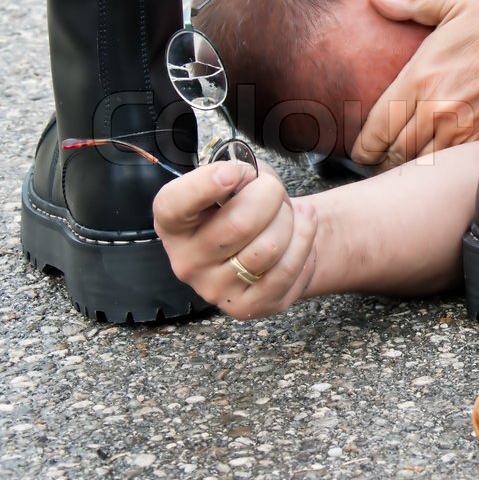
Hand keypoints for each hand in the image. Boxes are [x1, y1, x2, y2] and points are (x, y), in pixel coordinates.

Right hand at [153, 161, 317, 319]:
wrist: (267, 240)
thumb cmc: (245, 204)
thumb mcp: (234, 180)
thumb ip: (238, 172)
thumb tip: (251, 178)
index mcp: (173, 222)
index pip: (174, 205)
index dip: (205, 185)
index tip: (233, 173)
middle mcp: (186, 260)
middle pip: (239, 223)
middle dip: (270, 194)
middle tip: (274, 189)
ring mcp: (213, 289)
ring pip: (269, 247)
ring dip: (289, 219)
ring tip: (288, 212)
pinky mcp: (245, 307)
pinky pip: (287, 270)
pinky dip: (304, 240)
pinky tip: (303, 226)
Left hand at [351, 0, 478, 169]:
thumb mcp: (454, 5)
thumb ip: (412, 1)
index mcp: (419, 78)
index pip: (376, 128)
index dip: (365, 147)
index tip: (363, 150)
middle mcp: (435, 109)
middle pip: (394, 152)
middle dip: (383, 160)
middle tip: (379, 161)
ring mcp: (459, 130)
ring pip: (419, 165)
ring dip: (408, 168)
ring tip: (402, 167)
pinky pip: (447, 167)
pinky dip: (435, 170)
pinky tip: (433, 169)